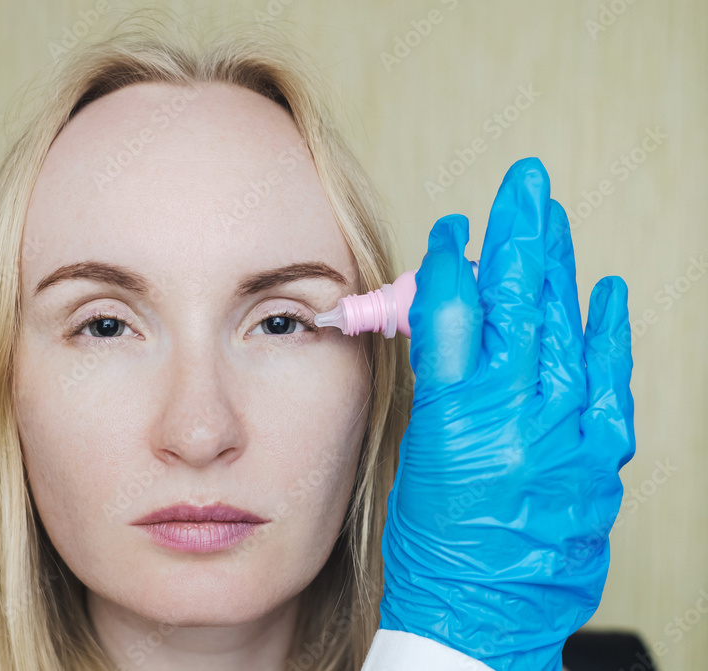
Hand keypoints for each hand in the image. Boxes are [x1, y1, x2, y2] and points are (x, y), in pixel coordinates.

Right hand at [378, 157, 635, 670]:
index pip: (455, 306)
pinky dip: (610, 331)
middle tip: (525, 184)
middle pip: (518, 299)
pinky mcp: (601, 456)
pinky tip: (606, 290)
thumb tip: (449, 321)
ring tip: (552, 218)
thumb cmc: (435, 544)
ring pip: (565, 325)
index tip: (454, 231)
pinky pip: (611, 378)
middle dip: (521, 233)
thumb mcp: (419, 451)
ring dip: (559, 266)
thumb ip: (440, 378)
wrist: (482, 615)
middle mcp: (518, 412)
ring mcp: (568, 431)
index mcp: (456, 411)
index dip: (454, 259)